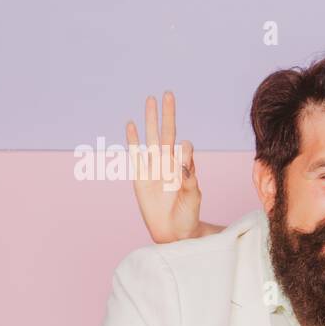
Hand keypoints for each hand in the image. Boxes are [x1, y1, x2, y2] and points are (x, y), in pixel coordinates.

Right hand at [125, 91, 204, 243]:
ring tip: (150, 100)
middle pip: (167, 133)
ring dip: (151, 120)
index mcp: (184, 167)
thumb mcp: (193, 196)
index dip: (185, 149)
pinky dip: (132, 139)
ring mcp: (153, 168)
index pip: (184, 148)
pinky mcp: (140, 176)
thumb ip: (189, 176)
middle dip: (168, 114)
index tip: (184, 153)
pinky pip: (135, 154)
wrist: (173, 231)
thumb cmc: (188, 214)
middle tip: (168, 94)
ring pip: (151, 138)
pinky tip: (131, 123)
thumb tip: (184, 149)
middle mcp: (169, 163)